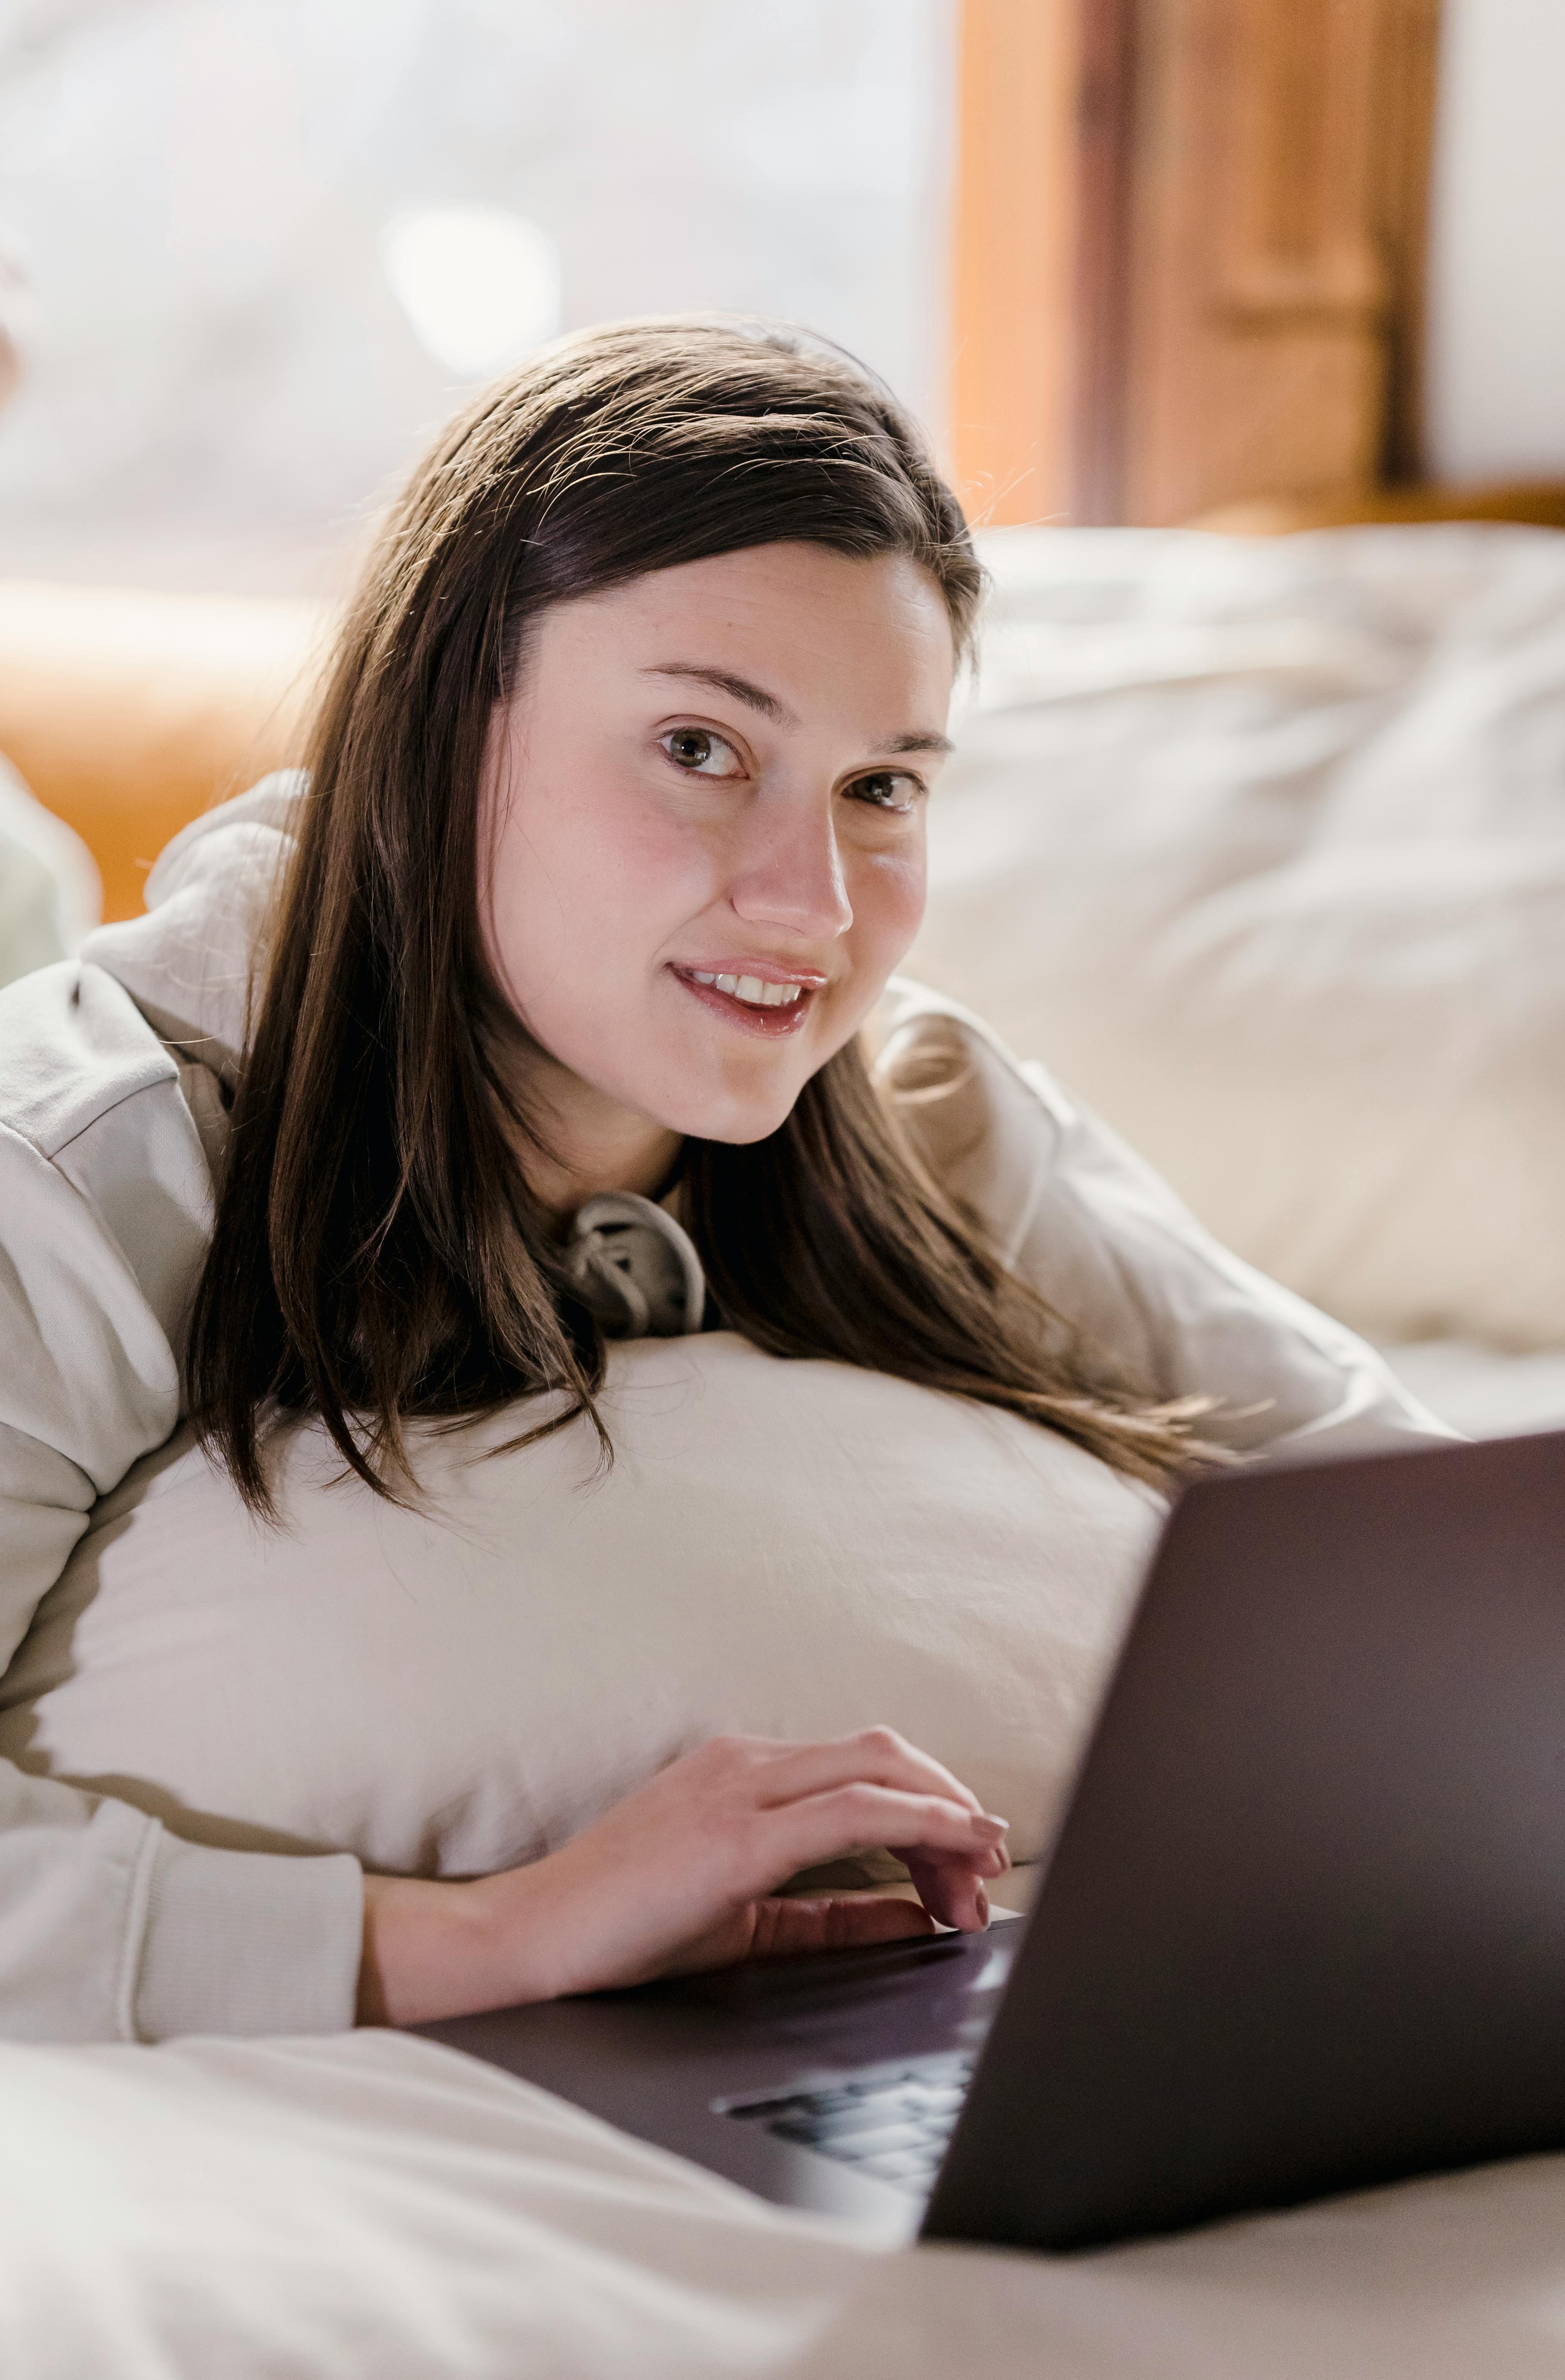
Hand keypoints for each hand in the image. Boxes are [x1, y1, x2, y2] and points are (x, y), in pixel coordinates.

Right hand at [359, 1727, 1009, 2026]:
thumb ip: (829, 1914)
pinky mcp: (735, 1836)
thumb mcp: (745, 1918)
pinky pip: (851, 1813)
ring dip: (946, 1818)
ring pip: (878, 1770)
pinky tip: (949, 1857)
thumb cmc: (622, 1928)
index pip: (865, 1766)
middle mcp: (745, 1764)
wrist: (530, 1939)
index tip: (969, 1864)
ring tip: (981, 1874)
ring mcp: (738, 1789)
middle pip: (886, 1754)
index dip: (931, 1806)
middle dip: (952, 1805)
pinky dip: (915, 1826)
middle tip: (990, 1870)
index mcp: (742, 1770)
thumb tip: (913, 1916)